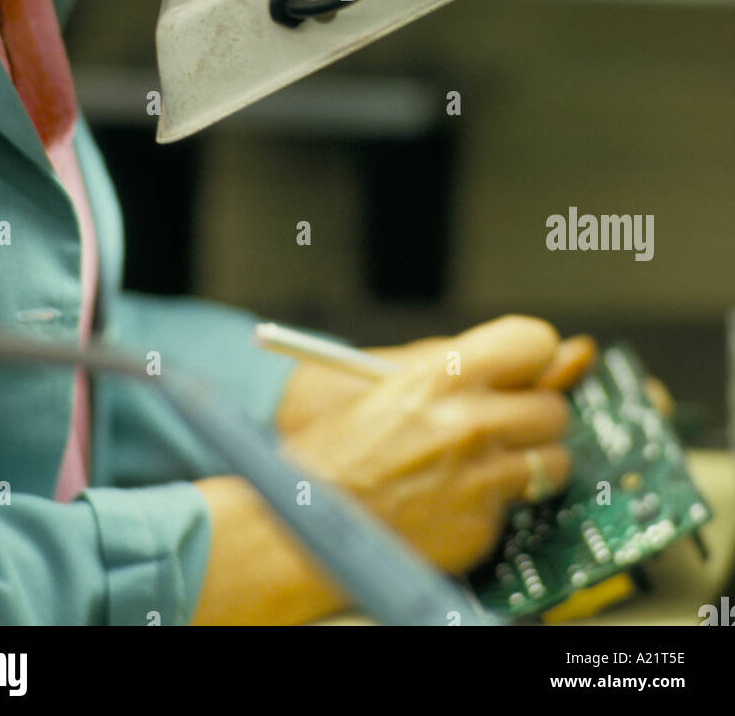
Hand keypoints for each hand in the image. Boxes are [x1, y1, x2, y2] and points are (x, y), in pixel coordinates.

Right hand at [280, 316, 594, 574]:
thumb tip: (563, 353)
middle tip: (500, 423)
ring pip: (552, 463)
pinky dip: (495, 504)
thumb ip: (479, 363)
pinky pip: (516, 508)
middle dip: (533, 415)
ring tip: (481, 464)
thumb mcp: (401, 381)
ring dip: (528, 462)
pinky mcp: (481, 527)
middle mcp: (470, 424)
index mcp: (445, 374)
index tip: (527, 369)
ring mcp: (480, 480)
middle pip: (553, 408)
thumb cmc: (343, 446)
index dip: (535, 356)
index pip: (535, 343)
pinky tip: (454, 500)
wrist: (307, 519)